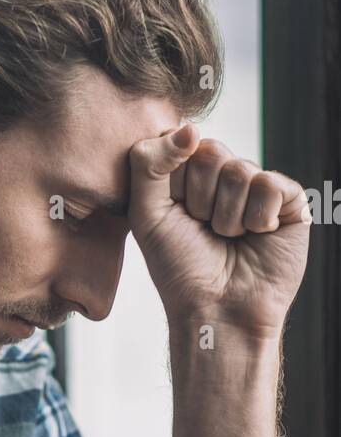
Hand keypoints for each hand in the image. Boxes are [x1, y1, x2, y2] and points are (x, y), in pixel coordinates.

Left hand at [127, 124, 310, 339]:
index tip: (176, 216)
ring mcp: (257, 186)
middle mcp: (224, 176)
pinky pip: (271, 184)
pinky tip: (258, 236)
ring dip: (228, 215)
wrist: (217, 309)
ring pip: (240, 170)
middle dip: (201, 199)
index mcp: (188, 175)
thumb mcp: (146, 214)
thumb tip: (189, 127)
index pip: (180, 145)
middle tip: (204, 229)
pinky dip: (258, 217)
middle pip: (211, 152)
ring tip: (230, 238)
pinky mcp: (289, 200)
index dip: (174, 185)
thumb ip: (148, 163)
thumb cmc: (180, 268)